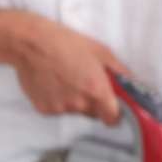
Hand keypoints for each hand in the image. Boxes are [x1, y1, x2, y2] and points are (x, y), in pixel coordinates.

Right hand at [5, 11, 123, 123]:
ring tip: (66, 78)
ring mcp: (60, 108)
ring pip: (75, 111)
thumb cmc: (66, 43)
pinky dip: (58, 100)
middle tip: (85, 82)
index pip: (112, 118)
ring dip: (75, 100)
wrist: (31, 44)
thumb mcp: (101, 52)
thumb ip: (118, 71)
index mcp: (97, 90)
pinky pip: (57, 109)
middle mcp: (79, 104)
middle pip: (94, 113)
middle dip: (94, 102)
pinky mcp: (44, 109)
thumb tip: (130, 82)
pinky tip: (53, 82)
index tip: (112, 107)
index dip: (114, 113)